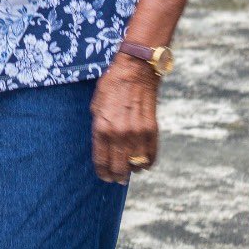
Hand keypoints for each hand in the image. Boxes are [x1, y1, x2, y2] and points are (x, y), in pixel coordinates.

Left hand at [90, 55, 159, 183]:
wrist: (135, 71)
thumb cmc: (111, 86)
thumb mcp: (96, 107)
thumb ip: (99, 129)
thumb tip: (103, 148)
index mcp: (101, 129)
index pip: (101, 162)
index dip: (103, 173)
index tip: (105, 176)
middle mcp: (118, 134)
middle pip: (119, 169)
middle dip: (117, 176)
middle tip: (117, 177)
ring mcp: (137, 133)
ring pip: (136, 166)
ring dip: (132, 170)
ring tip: (130, 168)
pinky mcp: (152, 130)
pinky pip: (151, 156)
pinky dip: (147, 163)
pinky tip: (142, 161)